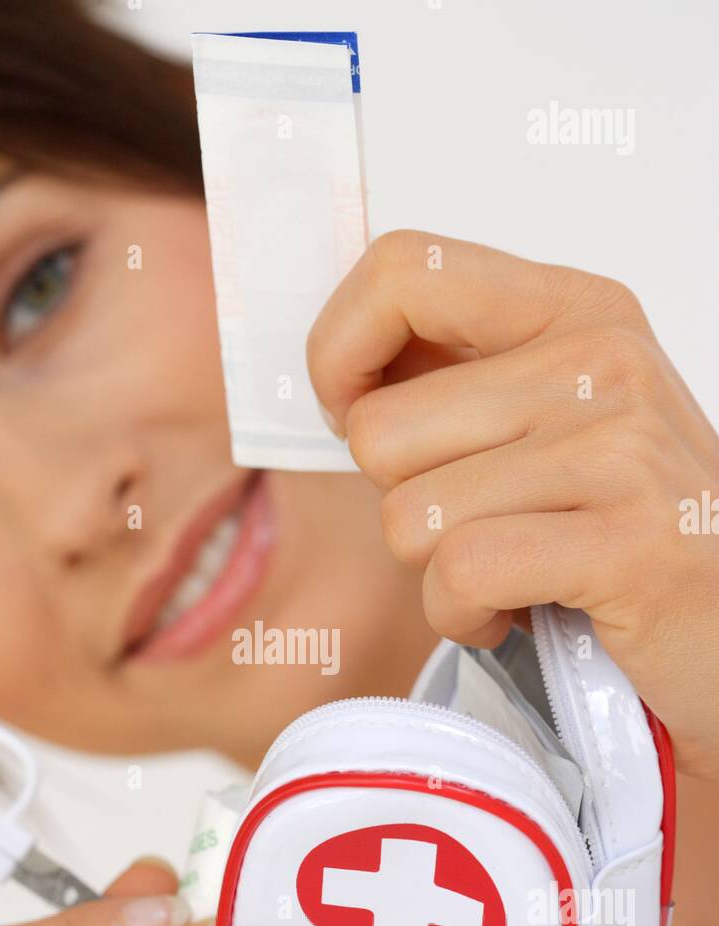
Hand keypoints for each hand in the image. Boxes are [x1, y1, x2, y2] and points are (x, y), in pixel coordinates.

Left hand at [308, 230, 718, 778]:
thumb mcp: (555, 421)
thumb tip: (342, 374)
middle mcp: (602, 360)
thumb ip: (461, 381)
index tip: (355, 413)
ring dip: (437, 576)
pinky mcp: (626, 543)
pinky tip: (517, 611)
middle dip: (405, 506)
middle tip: (483, 526)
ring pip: (409, 517)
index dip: (339, 353)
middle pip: (380, 430)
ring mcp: (620, 449)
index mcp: (577, 308)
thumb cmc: (626, 529)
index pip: (405, 269)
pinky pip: (460, 574)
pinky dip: (465, 617)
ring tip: (512, 574)